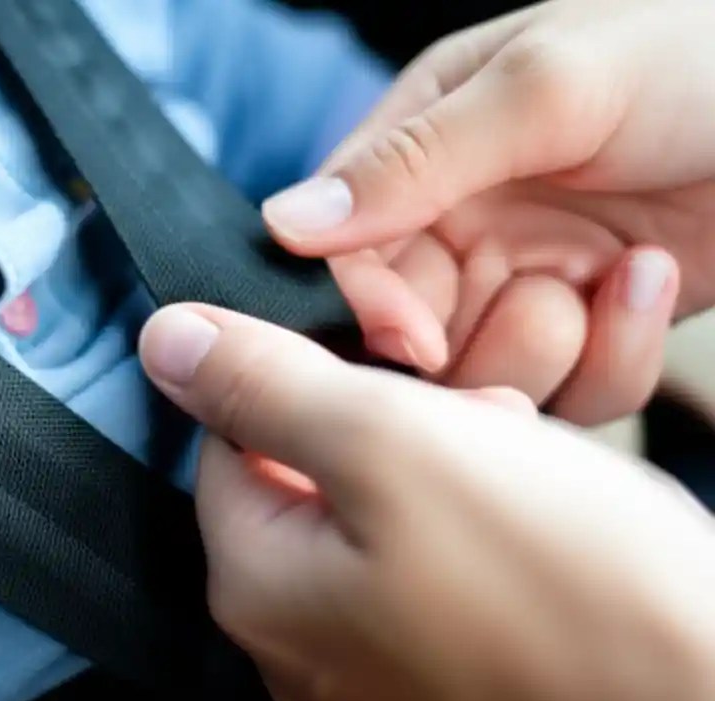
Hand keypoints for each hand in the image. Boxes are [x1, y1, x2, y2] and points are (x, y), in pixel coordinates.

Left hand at [139, 303, 714, 700]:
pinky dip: (485, 526)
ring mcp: (376, 674)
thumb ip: (264, 386)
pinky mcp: (450, 680)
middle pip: (309, 477)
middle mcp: (300, 647)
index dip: (310, 375)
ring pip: (385, 516)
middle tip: (484, 418)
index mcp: (258, 587)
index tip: (395, 363)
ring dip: (451, 465)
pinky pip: (440, 568)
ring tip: (531, 470)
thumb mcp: (392, 443)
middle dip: (396, 424)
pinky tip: (547, 521)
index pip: (229, 437)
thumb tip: (167, 343)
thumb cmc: (569, 585)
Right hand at [261, 0, 714, 425]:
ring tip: (616, 276)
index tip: (419, 341)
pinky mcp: (589, 327)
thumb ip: (413, 162)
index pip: (346, 252)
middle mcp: (460, 222)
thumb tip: (285, 221)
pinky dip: (610, 358)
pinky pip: (565, 390)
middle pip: (407, 334)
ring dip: (552, 350)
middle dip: (471, 344)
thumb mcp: (544, 91)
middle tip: (547, 310)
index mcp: (422, 149)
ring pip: (482, 377)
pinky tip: (646, 280)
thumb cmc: (697, 53)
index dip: (373, 305)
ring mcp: (525, 278)